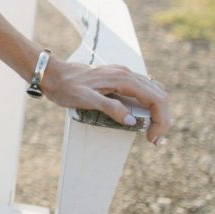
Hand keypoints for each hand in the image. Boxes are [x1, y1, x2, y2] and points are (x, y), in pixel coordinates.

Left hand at [43, 58, 171, 143]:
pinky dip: (150, 104)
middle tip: (154, 139)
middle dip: (162, 119)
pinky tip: (142, 116)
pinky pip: (143, 90)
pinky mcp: (118, 78)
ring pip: (154, 92)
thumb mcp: (85, 99)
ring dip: (158, 112)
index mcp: (123, 79)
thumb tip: (132, 121)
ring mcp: (123, 75)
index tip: (151, 138)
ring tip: (151, 131)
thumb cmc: (65, 87)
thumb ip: (109, 108)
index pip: (156, 99)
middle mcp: (127, 74)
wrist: (52, 73)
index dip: (160, 121)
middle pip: (160, 96)